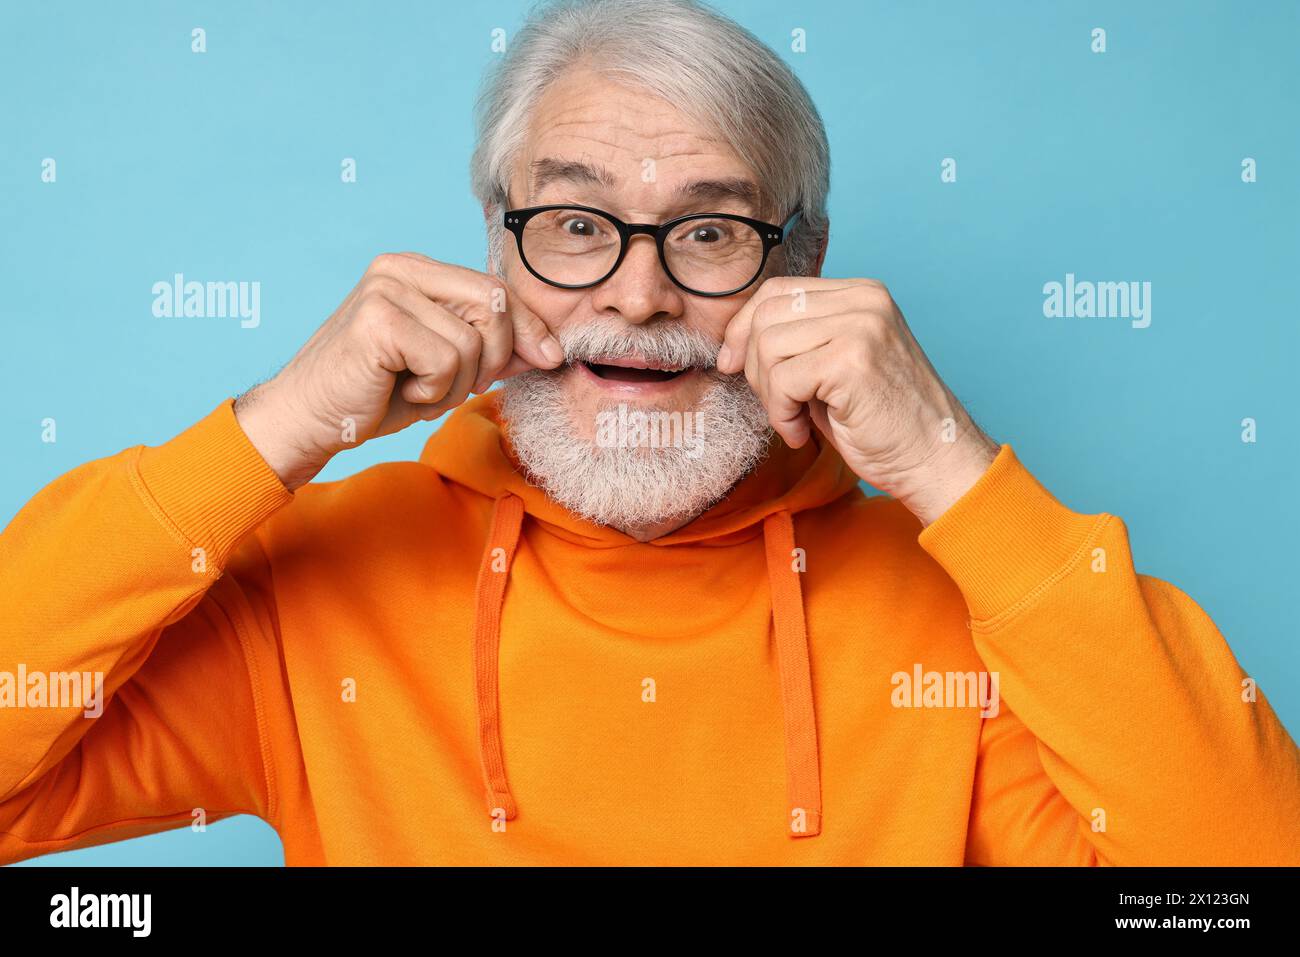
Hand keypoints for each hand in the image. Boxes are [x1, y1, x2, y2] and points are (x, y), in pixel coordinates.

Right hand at [234, 252, 562, 489]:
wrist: (310, 420)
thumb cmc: (375, 395)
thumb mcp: (446, 369)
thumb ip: (491, 350)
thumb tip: (550, 349)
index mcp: (417, 270)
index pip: (497, 288)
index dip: (531, 326)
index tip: (549, 357)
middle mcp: (401, 268)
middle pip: (494, 305)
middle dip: (491, 359)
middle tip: (446, 385)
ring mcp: (387, 289)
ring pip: (471, 342)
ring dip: (453, 384)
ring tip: (413, 389)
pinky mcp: (378, 319)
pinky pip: (446, 359)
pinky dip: (432, 390)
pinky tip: (398, 390)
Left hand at [717, 277, 998, 525]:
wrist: (934, 459)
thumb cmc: (882, 422)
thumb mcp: (835, 366)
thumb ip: (798, 341)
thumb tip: (733, 342)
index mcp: (860, 294)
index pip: (777, 290)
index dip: (743, 327)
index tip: (731, 363)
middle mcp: (864, 300)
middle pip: (766, 314)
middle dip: (753, 366)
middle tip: (776, 405)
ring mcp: (861, 326)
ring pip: (768, 346)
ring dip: (769, 395)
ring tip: (795, 421)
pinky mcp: (853, 360)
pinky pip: (783, 379)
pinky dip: (781, 414)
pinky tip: (803, 433)